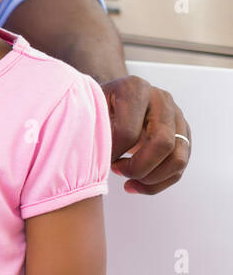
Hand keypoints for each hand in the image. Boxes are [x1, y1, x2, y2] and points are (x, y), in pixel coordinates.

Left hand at [100, 76, 190, 194]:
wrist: (113, 96)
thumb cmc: (98, 104)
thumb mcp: (89, 107)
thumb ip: (91, 127)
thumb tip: (94, 160)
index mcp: (135, 89)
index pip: (128, 131)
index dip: (113, 153)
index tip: (101, 160)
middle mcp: (161, 99)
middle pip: (162, 143)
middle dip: (138, 167)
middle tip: (116, 171)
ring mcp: (177, 116)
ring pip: (177, 158)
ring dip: (151, 178)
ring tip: (128, 181)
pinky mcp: (184, 134)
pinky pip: (179, 166)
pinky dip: (159, 183)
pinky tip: (136, 185)